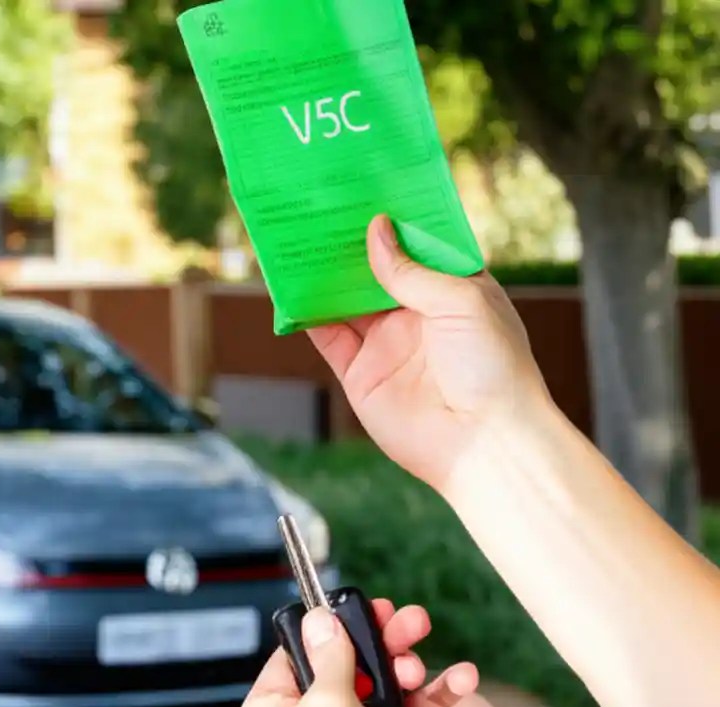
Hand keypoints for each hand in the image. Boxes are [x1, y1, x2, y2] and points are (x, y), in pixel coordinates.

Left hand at [238, 599, 487, 706]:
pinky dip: (441, 695)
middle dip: (384, 640)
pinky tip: (459, 680)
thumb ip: (328, 660)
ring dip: (412, 667)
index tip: (365, 607)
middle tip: (409, 621)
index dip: (333, 626)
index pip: (302, 653)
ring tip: (418, 666)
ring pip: (389, 686)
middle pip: (351, 664)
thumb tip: (319, 618)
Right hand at [307, 215, 548, 489]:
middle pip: (375, 269)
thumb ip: (410, 269)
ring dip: (324, 273)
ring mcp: (387, 343)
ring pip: (346, 298)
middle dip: (351, 242)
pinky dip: (306, 314)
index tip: (366, 189)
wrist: (483, 442)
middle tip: (320, 207)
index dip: (394, 220)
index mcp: (453, 289)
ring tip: (297, 237)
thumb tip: (376, 231)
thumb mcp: (460, 300)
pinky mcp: (360, 373)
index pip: (418, 245)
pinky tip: (288, 288)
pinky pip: (327, 336)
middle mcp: (418, 313)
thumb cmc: (492, 367)